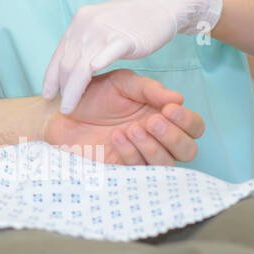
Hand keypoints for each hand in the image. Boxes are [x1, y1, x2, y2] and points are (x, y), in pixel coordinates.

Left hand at [42, 0, 222, 112]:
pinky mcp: (125, 37)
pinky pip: (107, 53)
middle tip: (62, 109)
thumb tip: (72, 67)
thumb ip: (86, 44)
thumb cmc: (131, 21)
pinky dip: (98, 63)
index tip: (47, 95)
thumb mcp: (101, 29)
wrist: (160, 4)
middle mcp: (85, 25)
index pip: (58, 55)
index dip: (50, 77)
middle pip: (67, 63)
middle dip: (62, 89)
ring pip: (82, 65)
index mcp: (79, 24)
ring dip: (73, 89)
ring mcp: (104, 30)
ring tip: (70, 107)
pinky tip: (91, 76)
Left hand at [42, 68, 204, 165]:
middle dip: (174, 137)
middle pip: (188, 150)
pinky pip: (139, 170)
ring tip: (132, 128)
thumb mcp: (121, 83)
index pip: (193, 126)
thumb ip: (149, 89)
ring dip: (153, 147)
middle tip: (152, 121)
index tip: (169, 109)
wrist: (59, 112)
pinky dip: (131, 153)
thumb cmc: (92, 95)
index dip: (187, 120)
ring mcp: (142, 156)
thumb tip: (177, 99)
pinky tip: (116, 136)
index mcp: (163, 115)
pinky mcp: (123, 169)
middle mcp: (158, 139)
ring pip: (167, 164)